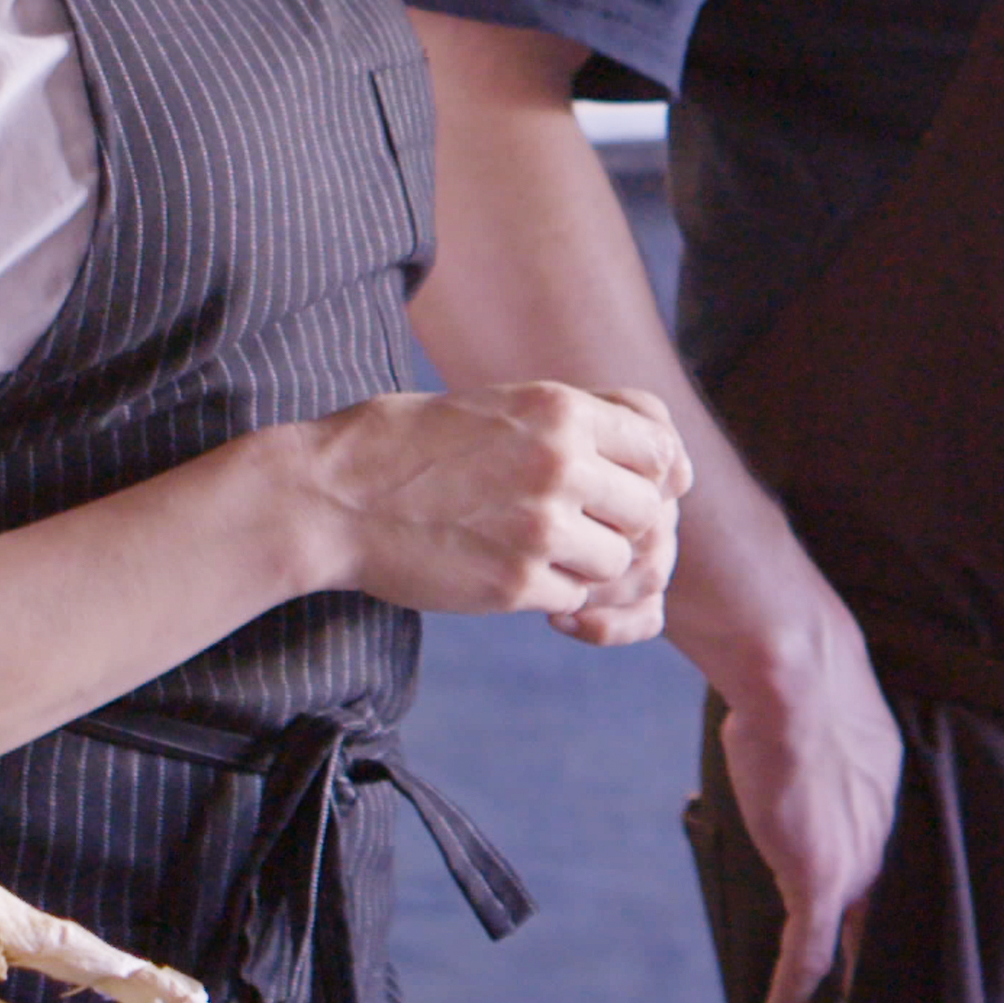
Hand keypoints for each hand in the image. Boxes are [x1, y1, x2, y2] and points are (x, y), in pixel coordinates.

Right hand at [285, 382, 685, 629]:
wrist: (332, 496)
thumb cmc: (412, 444)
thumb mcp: (502, 404)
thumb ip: (581, 421)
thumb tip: (671, 459)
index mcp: (560, 411)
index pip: (662, 450)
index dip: (659, 477)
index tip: (635, 491)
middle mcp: (560, 465)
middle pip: (648, 511)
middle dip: (624, 526)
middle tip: (587, 530)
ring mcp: (538, 528)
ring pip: (617, 561)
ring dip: (591, 565)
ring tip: (546, 553)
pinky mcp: (513, 583)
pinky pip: (574, 598)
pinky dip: (556, 595)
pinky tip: (516, 575)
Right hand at [721, 632, 905, 1002]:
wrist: (796, 678)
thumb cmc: (793, 679)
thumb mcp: (812, 718)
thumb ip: (806, 744)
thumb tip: (771, 734)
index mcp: (881, 793)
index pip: (878, 856)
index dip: (870, 891)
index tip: (864, 918)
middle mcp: (879, 832)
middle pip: (876, 902)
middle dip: (868, 944)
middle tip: (863, 987)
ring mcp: (855, 860)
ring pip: (848, 935)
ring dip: (834, 976)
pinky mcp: (821, 880)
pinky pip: (809, 952)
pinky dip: (793, 992)